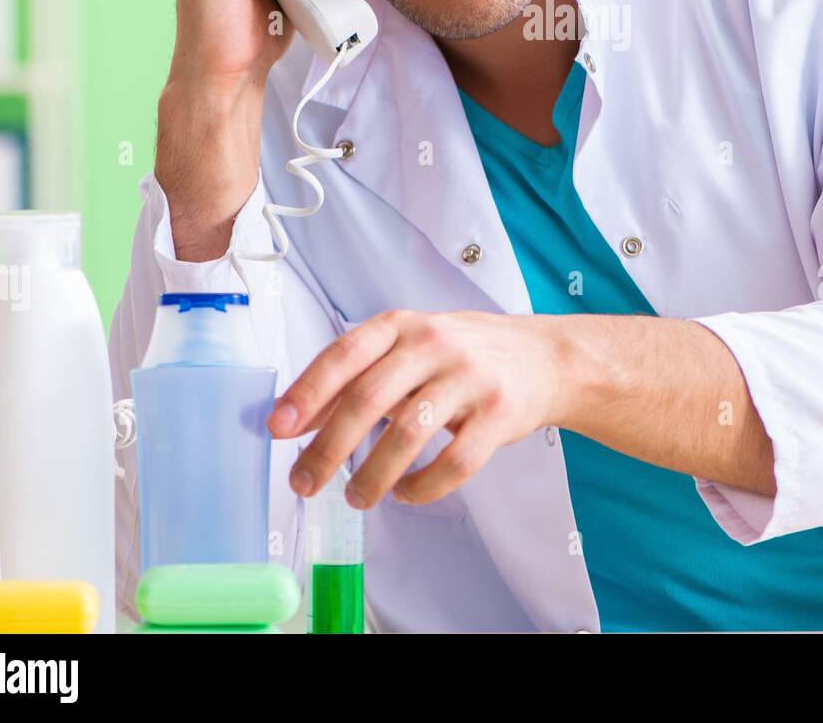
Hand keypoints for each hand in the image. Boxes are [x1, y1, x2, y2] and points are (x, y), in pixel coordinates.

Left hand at [268, 309, 569, 508]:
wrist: (543, 357)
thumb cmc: (464, 354)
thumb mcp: (408, 349)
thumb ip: (357, 379)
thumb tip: (298, 419)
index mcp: (403, 325)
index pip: (344, 354)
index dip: (308, 393)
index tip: (278, 428)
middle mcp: (434, 343)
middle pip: (368, 399)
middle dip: (328, 448)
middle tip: (304, 482)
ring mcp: (469, 377)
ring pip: (408, 434)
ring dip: (372, 475)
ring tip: (356, 497)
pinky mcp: (498, 413)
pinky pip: (454, 462)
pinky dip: (422, 487)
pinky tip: (406, 492)